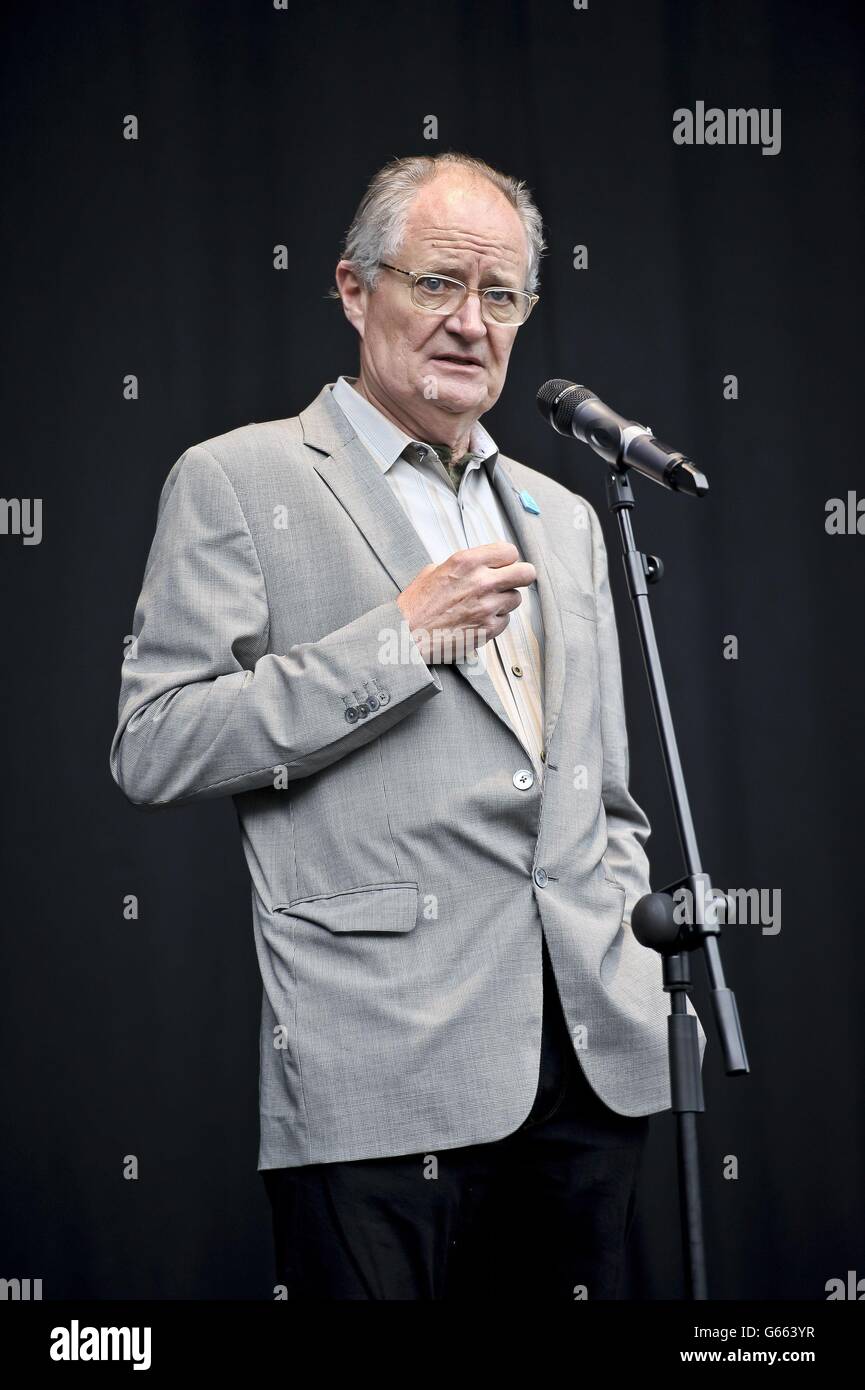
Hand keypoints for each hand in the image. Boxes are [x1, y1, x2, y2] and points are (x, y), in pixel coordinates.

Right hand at [396, 541, 536, 663]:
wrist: (407, 636)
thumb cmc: (416, 606)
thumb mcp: (434, 571)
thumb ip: (461, 565)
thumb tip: (478, 565)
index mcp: (467, 562)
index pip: (510, 552)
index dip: (507, 559)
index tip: (503, 564)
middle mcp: (481, 582)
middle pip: (526, 573)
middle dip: (520, 577)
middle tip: (511, 581)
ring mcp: (487, 607)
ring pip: (516, 599)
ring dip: (504, 601)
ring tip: (484, 605)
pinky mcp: (488, 629)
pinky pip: (505, 620)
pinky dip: (495, 620)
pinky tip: (478, 620)